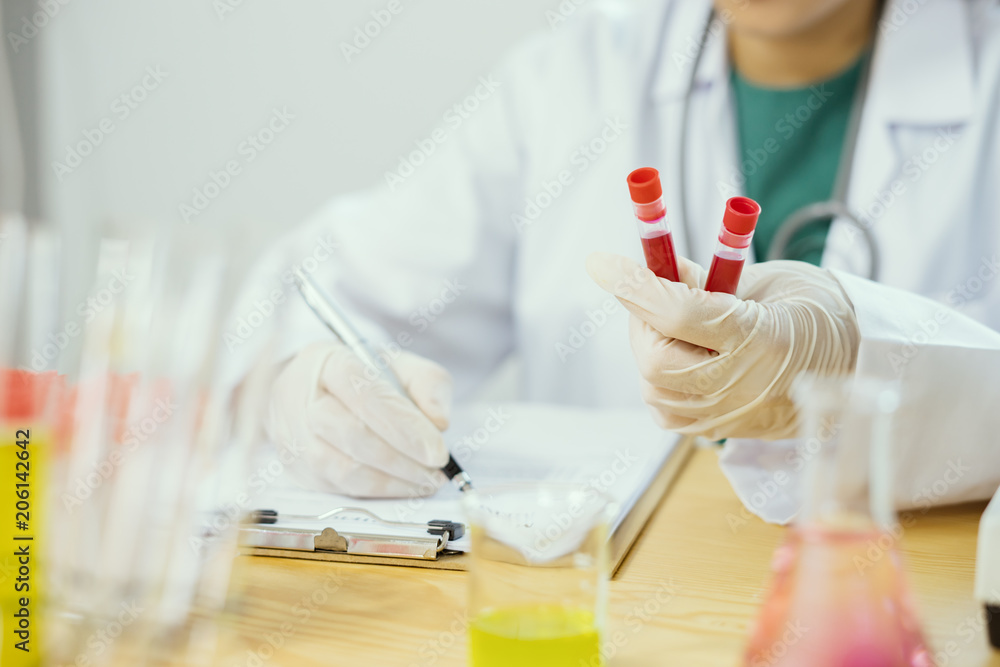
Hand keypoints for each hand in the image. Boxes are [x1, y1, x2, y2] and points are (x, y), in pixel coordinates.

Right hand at [265, 342, 451, 496]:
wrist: (311, 389)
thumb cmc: (362, 376)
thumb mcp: (401, 365)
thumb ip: (428, 383)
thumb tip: (439, 422)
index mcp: (330, 362)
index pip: (366, 394)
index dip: (404, 426)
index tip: (438, 451)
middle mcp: (305, 399)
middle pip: (354, 434)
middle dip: (403, 459)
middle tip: (437, 470)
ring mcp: (296, 437)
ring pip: (346, 469)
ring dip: (394, 481)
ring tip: (427, 481)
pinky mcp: (299, 468)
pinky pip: (342, 488)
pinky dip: (380, 491)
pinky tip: (405, 486)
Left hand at [586, 253, 859, 439]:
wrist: (859, 368)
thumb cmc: (816, 311)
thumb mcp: (767, 280)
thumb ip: (705, 279)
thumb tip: (652, 268)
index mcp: (764, 339)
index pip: (678, 311)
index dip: (635, 284)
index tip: (601, 263)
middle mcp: (743, 386)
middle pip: (656, 361)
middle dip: (643, 323)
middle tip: (653, 296)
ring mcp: (731, 417)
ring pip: (654, 388)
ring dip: (650, 349)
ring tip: (674, 324)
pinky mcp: (720, 432)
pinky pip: (666, 409)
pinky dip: (659, 378)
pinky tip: (681, 354)